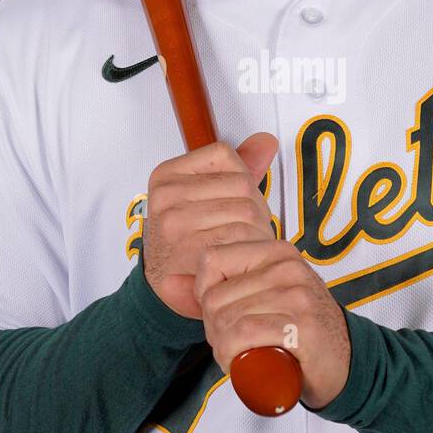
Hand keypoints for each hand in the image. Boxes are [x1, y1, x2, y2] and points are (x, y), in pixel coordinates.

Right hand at [142, 132, 278, 318]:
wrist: (168, 291)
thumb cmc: (191, 242)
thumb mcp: (211, 198)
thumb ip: (239, 169)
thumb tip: (266, 141)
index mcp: (168, 175)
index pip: (224, 154)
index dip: (241, 180)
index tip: (230, 202)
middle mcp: (166, 196)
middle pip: (241, 186)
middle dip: (253, 213)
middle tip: (242, 234)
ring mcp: (172, 223)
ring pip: (245, 214)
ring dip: (253, 235)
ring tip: (239, 248)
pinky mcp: (184, 253)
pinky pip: (237, 243)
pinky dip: (245, 254)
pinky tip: (234, 261)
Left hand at [193, 237, 351, 409]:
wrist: (345, 362)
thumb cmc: (296, 331)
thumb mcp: (258, 298)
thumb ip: (214, 289)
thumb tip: (166, 284)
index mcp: (276, 251)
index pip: (212, 259)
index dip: (205, 294)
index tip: (221, 314)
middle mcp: (288, 266)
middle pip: (215, 297)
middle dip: (214, 329)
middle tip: (234, 345)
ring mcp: (297, 294)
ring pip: (226, 319)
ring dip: (224, 348)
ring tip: (242, 355)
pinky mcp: (302, 325)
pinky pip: (245, 335)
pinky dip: (235, 356)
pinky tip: (247, 363)